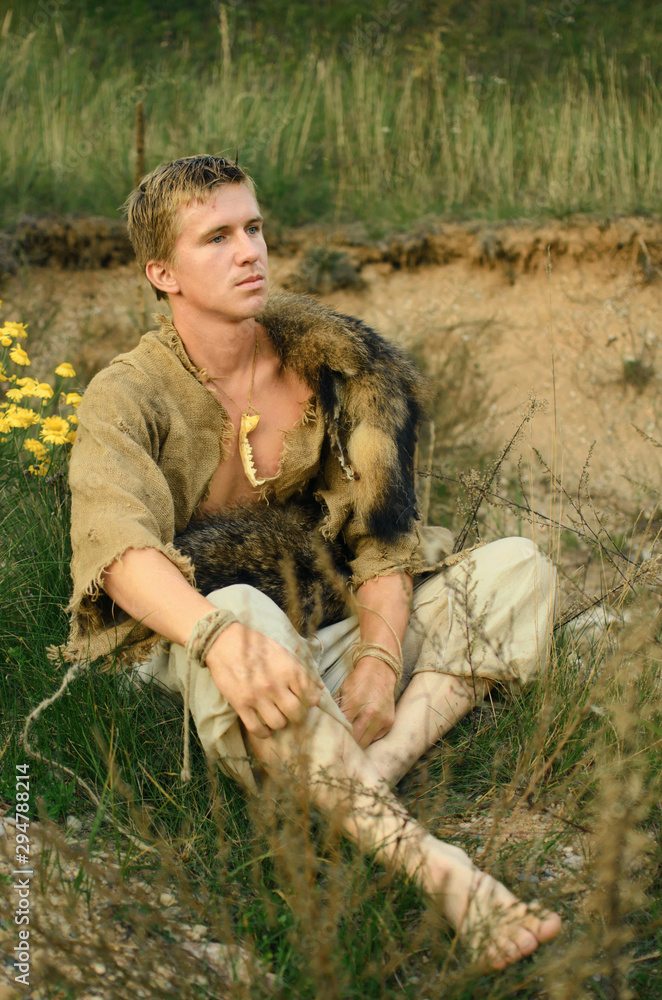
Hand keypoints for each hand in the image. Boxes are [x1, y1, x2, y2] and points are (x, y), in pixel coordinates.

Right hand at [206, 622, 323, 738]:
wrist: (224, 642)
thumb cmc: (256, 644)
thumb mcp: (283, 652)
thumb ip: (302, 670)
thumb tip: (320, 688)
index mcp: (289, 669)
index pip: (310, 697)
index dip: (309, 702)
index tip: (303, 701)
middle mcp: (275, 685)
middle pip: (296, 714)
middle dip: (297, 715)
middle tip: (291, 712)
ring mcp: (257, 696)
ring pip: (278, 723)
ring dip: (280, 722)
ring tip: (276, 715)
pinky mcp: (240, 704)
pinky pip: (257, 729)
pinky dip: (264, 732)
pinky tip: (264, 727)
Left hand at [337, 657, 395, 748]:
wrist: (380, 671)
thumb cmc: (358, 680)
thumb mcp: (343, 691)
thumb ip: (336, 709)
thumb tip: (326, 725)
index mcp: (355, 704)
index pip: (342, 730)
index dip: (336, 736)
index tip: (331, 739)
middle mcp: (371, 714)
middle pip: (354, 741)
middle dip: (346, 743)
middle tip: (339, 744)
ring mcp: (382, 720)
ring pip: (365, 743)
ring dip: (357, 742)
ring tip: (350, 739)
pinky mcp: (389, 723)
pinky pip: (375, 738)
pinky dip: (368, 736)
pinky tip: (363, 729)